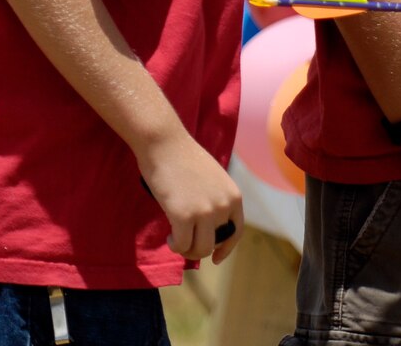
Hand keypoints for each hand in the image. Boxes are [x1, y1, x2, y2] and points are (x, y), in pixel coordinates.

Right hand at [139, 133, 243, 264]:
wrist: (165, 143)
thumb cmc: (183, 158)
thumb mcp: (211, 180)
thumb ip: (215, 201)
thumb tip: (208, 228)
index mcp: (233, 196)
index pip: (235, 232)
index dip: (226, 248)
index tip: (215, 258)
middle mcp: (223, 206)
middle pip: (215, 244)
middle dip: (199, 248)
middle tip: (184, 241)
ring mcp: (205, 212)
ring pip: (200, 249)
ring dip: (187, 250)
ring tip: (176, 239)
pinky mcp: (184, 216)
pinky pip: (182, 245)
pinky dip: (174, 245)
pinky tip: (169, 235)